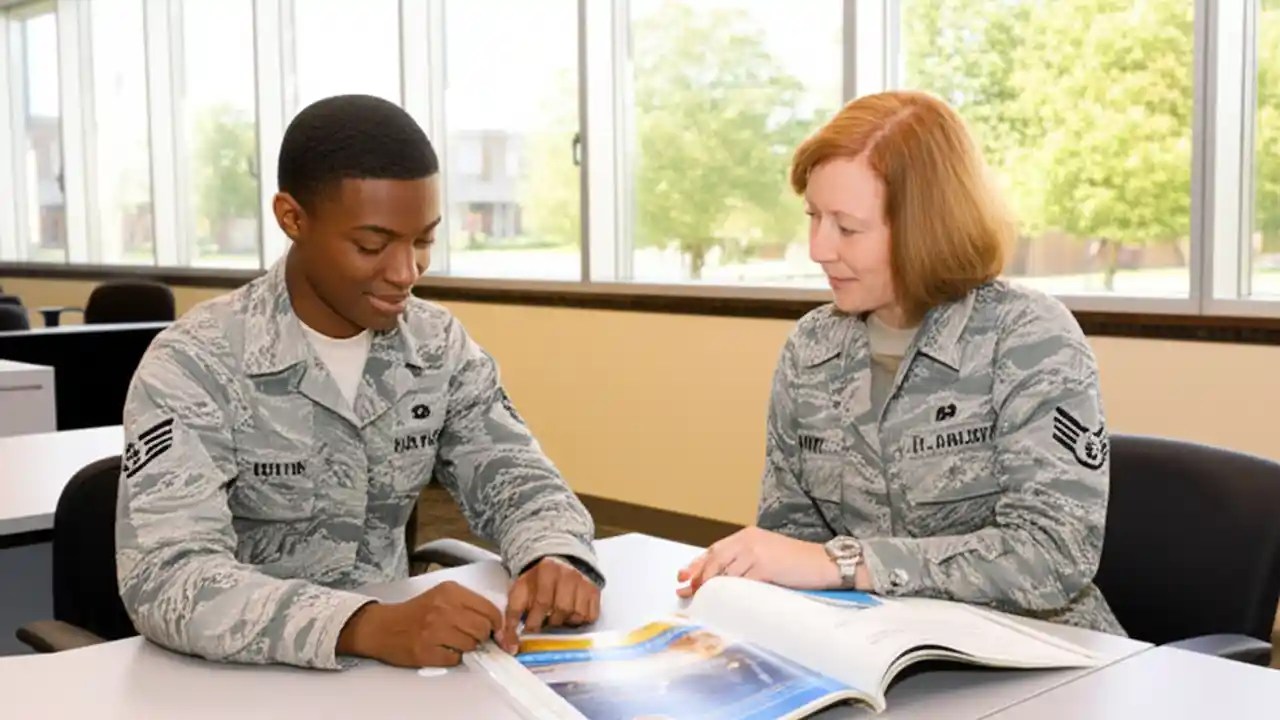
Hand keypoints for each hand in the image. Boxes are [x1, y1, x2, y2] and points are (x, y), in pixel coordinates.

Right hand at [336, 580, 509, 666]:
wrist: (383, 627)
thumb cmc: (416, 612)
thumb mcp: (442, 596)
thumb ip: (468, 605)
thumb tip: (497, 624)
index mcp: (450, 592)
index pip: (489, 610)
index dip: (496, 624)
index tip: (497, 631)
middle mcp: (443, 609)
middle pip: (482, 629)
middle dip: (481, 636)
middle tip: (471, 637)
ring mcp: (434, 631)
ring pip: (471, 645)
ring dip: (467, 647)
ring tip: (453, 642)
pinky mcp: (426, 651)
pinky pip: (455, 659)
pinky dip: (452, 657)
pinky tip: (442, 649)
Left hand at [505, 557, 600, 641]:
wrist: (559, 561)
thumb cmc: (537, 581)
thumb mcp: (520, 591)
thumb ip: (512, 616)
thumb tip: (511, 647)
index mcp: (546, 570)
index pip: (541, 602)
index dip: (534, 621)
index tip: (529, 628)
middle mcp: (568, 574)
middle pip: (560, 609)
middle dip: (550, 621)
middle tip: (545, 622)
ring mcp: (583, 582)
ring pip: (576, 613)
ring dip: (566, 621)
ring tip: (558, 616)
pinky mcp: (594, 591)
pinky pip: (590, 615)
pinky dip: (581, 620)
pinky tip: (571, 615)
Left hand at [676, 526, 842, 597]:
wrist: (823, 563)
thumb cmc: (797, 563)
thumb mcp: (766, 555)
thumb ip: (744, 562)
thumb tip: (720, 580)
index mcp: (747, 536)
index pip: (714, 549)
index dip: (696, 564)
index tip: (682, 576)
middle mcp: (748, 540)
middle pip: (714, 559)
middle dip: (698, 577)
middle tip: (687, 591)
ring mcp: (755, 552)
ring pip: (724, 572)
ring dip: (711, 588)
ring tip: (702, 600)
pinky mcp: (764, 567)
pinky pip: (740, 582)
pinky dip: (729, 593)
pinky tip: (722, 601)